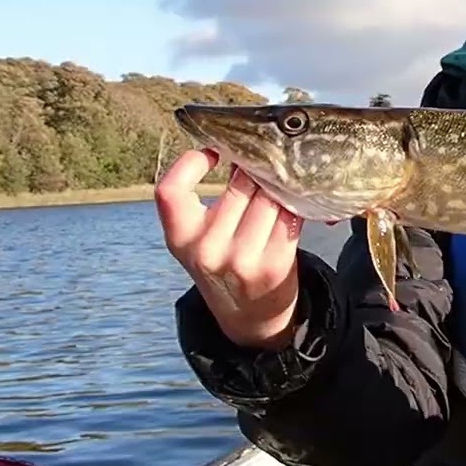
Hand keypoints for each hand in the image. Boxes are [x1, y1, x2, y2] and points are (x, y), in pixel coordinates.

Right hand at [155, 148, 303, 350]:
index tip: (212, 152)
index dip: (189, 164)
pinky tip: (295, 199)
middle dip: (256, 168)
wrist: (250, 316)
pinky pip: (290, 216)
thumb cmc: (225, 263)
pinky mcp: (274, 264)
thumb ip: (210, 202)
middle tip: (266, 159)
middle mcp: (207, 249)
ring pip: (269, 197)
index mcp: (179, 238)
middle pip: (240, 185)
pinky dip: (296, 203)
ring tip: (284, 178)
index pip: (169, 191)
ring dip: (280, 184)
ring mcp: (241, 259)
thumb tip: (243, 149)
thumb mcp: (200, 238)